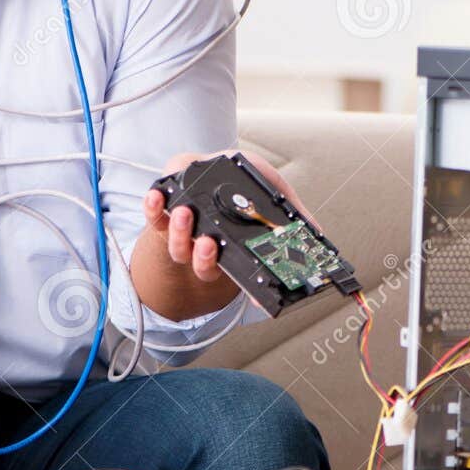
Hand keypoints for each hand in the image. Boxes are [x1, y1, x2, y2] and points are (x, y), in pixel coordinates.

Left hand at [141, 149, 318, 283]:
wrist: (205, 170)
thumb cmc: (236, 183)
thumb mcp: (272, 191)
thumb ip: (291, 211)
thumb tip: (315, 231)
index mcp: (231, 249)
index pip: (241, 276)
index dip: (251, 292)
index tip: (261, 299)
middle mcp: (206, 246)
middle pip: (203, 265)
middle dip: (204, 257)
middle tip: (209, 242)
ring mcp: (182, 233)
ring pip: (179, 247)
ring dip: (181, 233)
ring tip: (186, 214)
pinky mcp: (162, 213)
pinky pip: (154, 217)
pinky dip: (153, 209)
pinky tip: (157, 198)